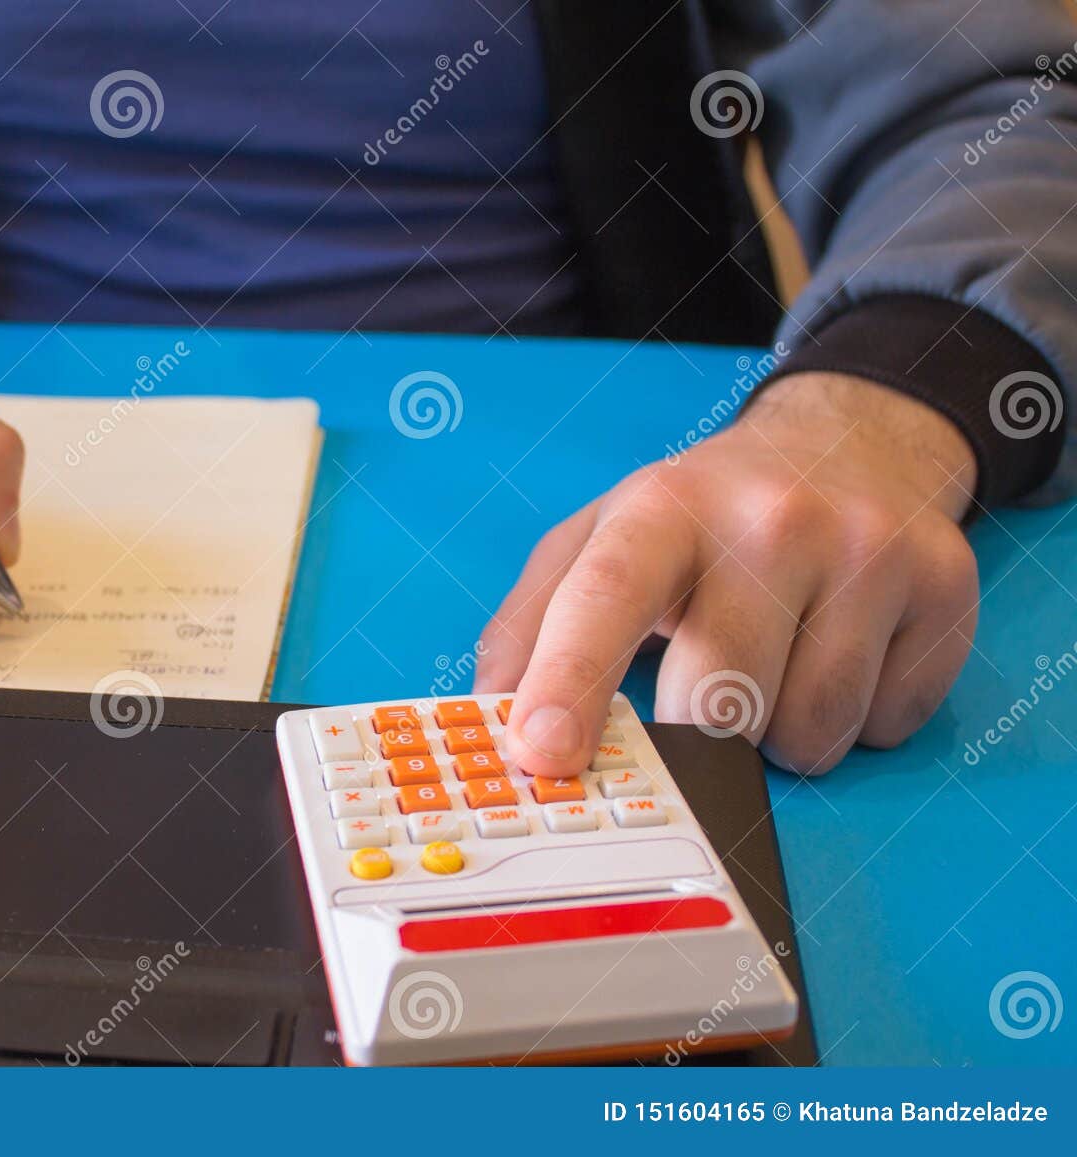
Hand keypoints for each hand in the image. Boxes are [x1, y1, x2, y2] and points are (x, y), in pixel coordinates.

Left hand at [474, 372, 979, 774]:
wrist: (850, 444)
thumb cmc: (703, 515)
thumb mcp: (599, 539)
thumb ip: (531, 626)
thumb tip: (494, 724)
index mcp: (663, 507)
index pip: (607, 598)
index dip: (569, 682)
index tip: (543, 755)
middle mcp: (770, 520)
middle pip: (719, 700)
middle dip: (698, 730)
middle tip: (699, 687)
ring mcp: (867, 550)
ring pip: (808, 732)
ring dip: (779, 732)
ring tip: (774, 660)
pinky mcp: (942, 588)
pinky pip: (883, 726)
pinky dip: (854, 718)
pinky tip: (840, 651)